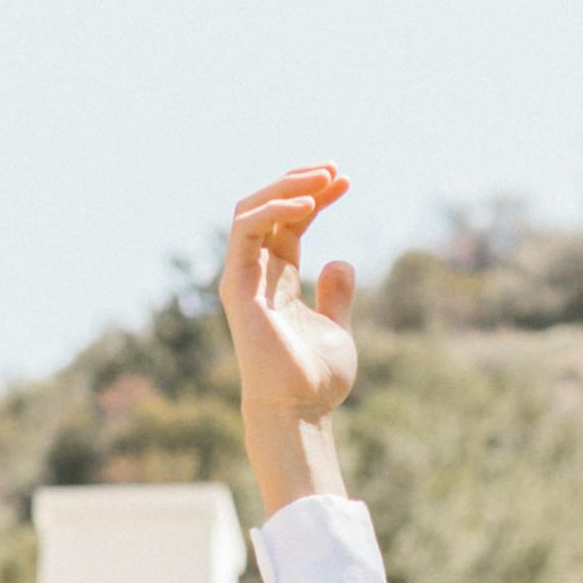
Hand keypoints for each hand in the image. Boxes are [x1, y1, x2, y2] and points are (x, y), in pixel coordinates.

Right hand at [220, 162, 359, 521]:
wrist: (299, 411)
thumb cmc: (315, 379)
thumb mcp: (336, 327)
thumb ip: (336, 295)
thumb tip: (340, 261)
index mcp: (278, 279)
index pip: (291, 223)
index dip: (316, 197)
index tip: (346, 181)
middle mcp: (256, 273)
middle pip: (270, 208)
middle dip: (301, 183)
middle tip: (335, 170)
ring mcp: (243, 277)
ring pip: (252, 209)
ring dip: (287, 187)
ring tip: (323, 178)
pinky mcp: (237, 285)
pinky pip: (247, 231)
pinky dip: (274, 211)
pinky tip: (308, 207)